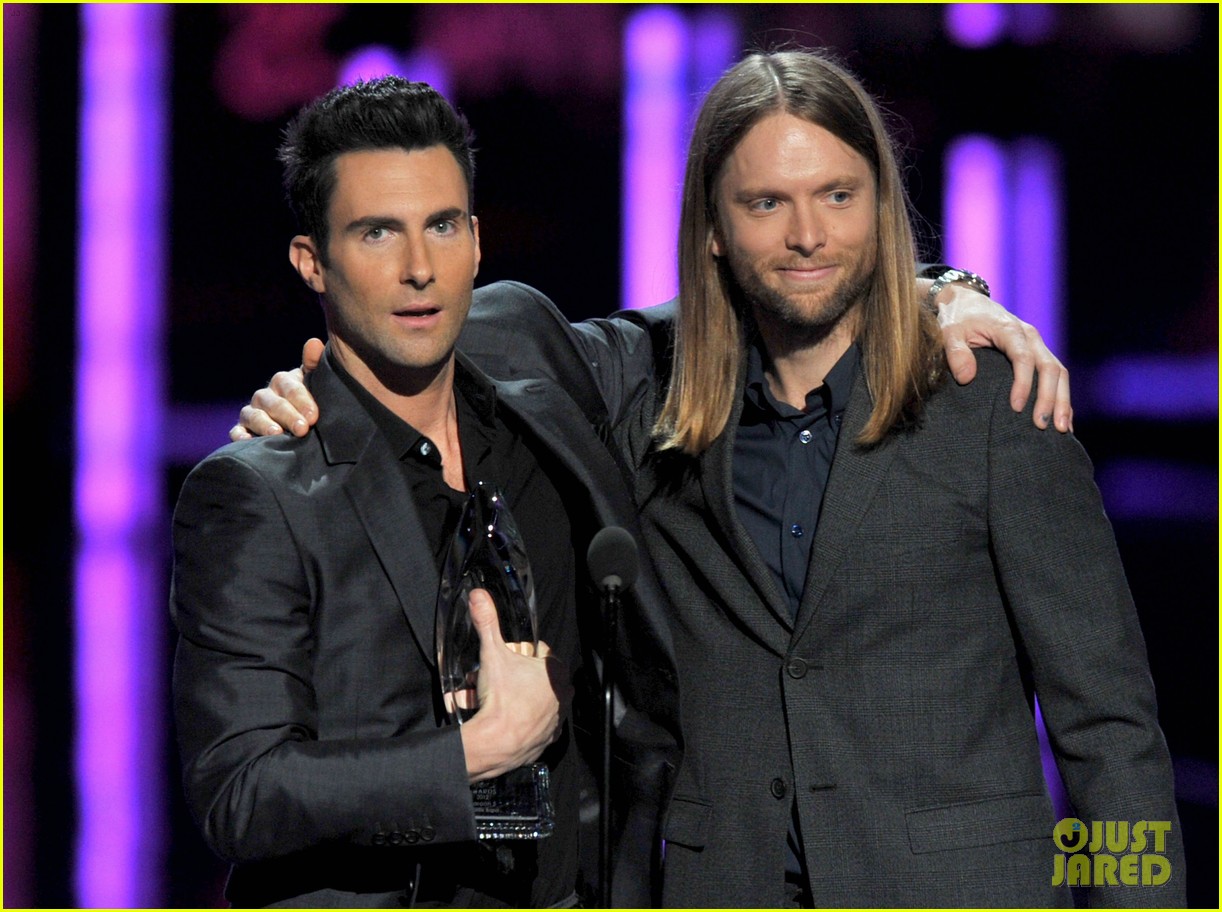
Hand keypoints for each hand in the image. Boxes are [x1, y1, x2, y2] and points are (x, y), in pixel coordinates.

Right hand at [229, 338, 324, 440]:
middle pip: (272, 402)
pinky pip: (236, 432)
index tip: (313, 416)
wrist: (303, 426)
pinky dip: (240, 436)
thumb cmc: (311, 403)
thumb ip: (314, 365)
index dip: (301, 399)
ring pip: (253, 415)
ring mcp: (252, 413)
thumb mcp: (316, 383)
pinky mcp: (243, 430)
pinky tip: (248, 441)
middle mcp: (265, 396)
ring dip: (264, 424)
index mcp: (282, 382)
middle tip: (302, 428)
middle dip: (288, 415)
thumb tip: (313, 342)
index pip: (288, 385)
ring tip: (277, 434)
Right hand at [459, 589, 570, 782]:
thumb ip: (487, 623)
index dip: (516, 651)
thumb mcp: (492, 653)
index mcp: (557, 672)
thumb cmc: (501, 697)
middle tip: (485, 677)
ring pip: (527, 700)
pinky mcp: (545, 740)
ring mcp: (555, 719)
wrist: (496, 744)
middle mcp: (562, 695)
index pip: (538, 651)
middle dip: (506, 675)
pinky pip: (527, 723)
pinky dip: (512, 719)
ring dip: (505, 697)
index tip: (501, 657)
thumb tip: (479, 596)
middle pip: (530, 676)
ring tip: (480, 697)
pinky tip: (493, 717)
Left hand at [933, 283, 1072, 432]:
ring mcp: (1037, 344)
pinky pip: (1055, 375)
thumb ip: (956, 353)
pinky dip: (1061, 396)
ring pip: (1059, 372)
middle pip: (1050, 368)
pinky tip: (1063, 418)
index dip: (1023, 384)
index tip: (1015, 408)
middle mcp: (1030, 336)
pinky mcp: (1037, 353)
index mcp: (1010, 330)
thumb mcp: (949, 331)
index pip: (1024, 358)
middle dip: (1049, 398)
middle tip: (1042, 425)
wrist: (966, 301)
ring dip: (1062, 400)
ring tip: (1061, 429)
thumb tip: (967, 378)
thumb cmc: (957, 318)